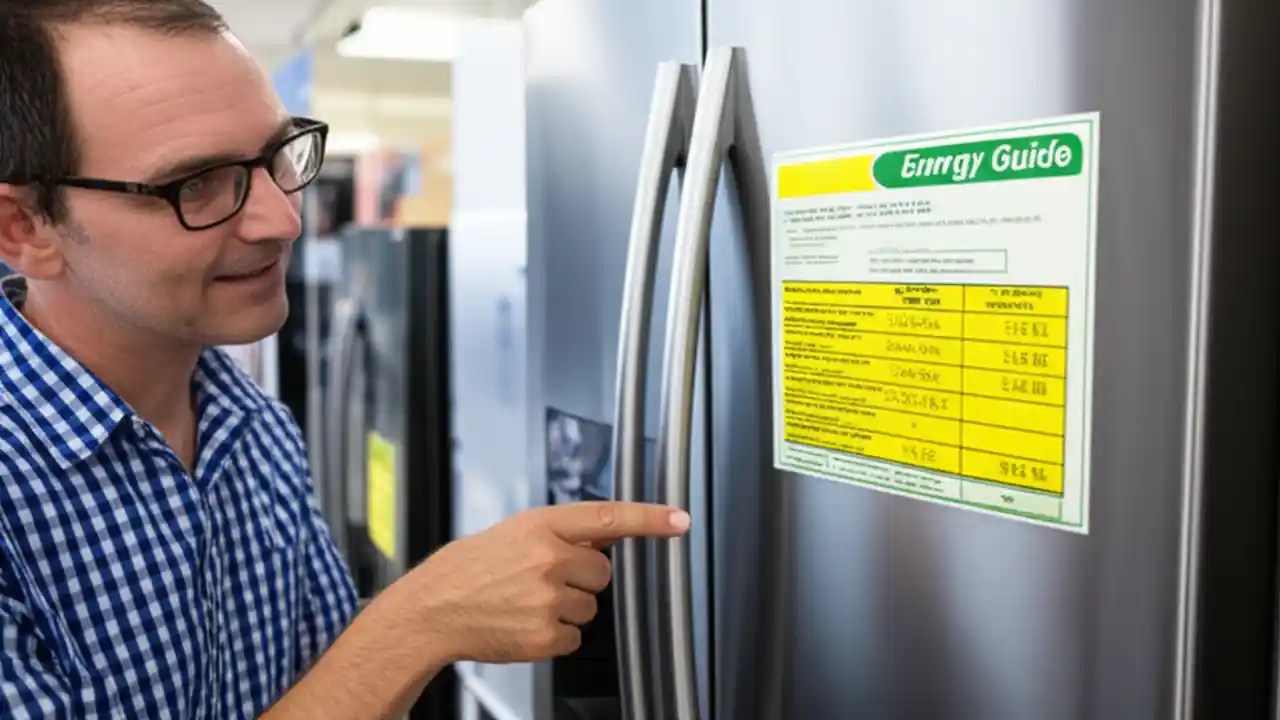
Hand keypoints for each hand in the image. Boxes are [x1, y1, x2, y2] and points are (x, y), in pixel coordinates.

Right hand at [396, 501, 689, 663]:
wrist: (431, 610)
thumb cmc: (470, 569)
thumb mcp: (516, 532)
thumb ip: (565, 532)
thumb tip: (611, 532)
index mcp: (541, 525)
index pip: (607, 516)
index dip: (649, 518)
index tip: (680, 519)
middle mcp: (547, 558)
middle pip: (602, 572)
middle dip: (580, 578)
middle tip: (540, 580)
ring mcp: (547, 599)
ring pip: (590, 607)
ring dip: (566, 608)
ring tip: (524, 602)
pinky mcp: (545, 635)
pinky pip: (575, 637)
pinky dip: (555, 636)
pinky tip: (523, 623)